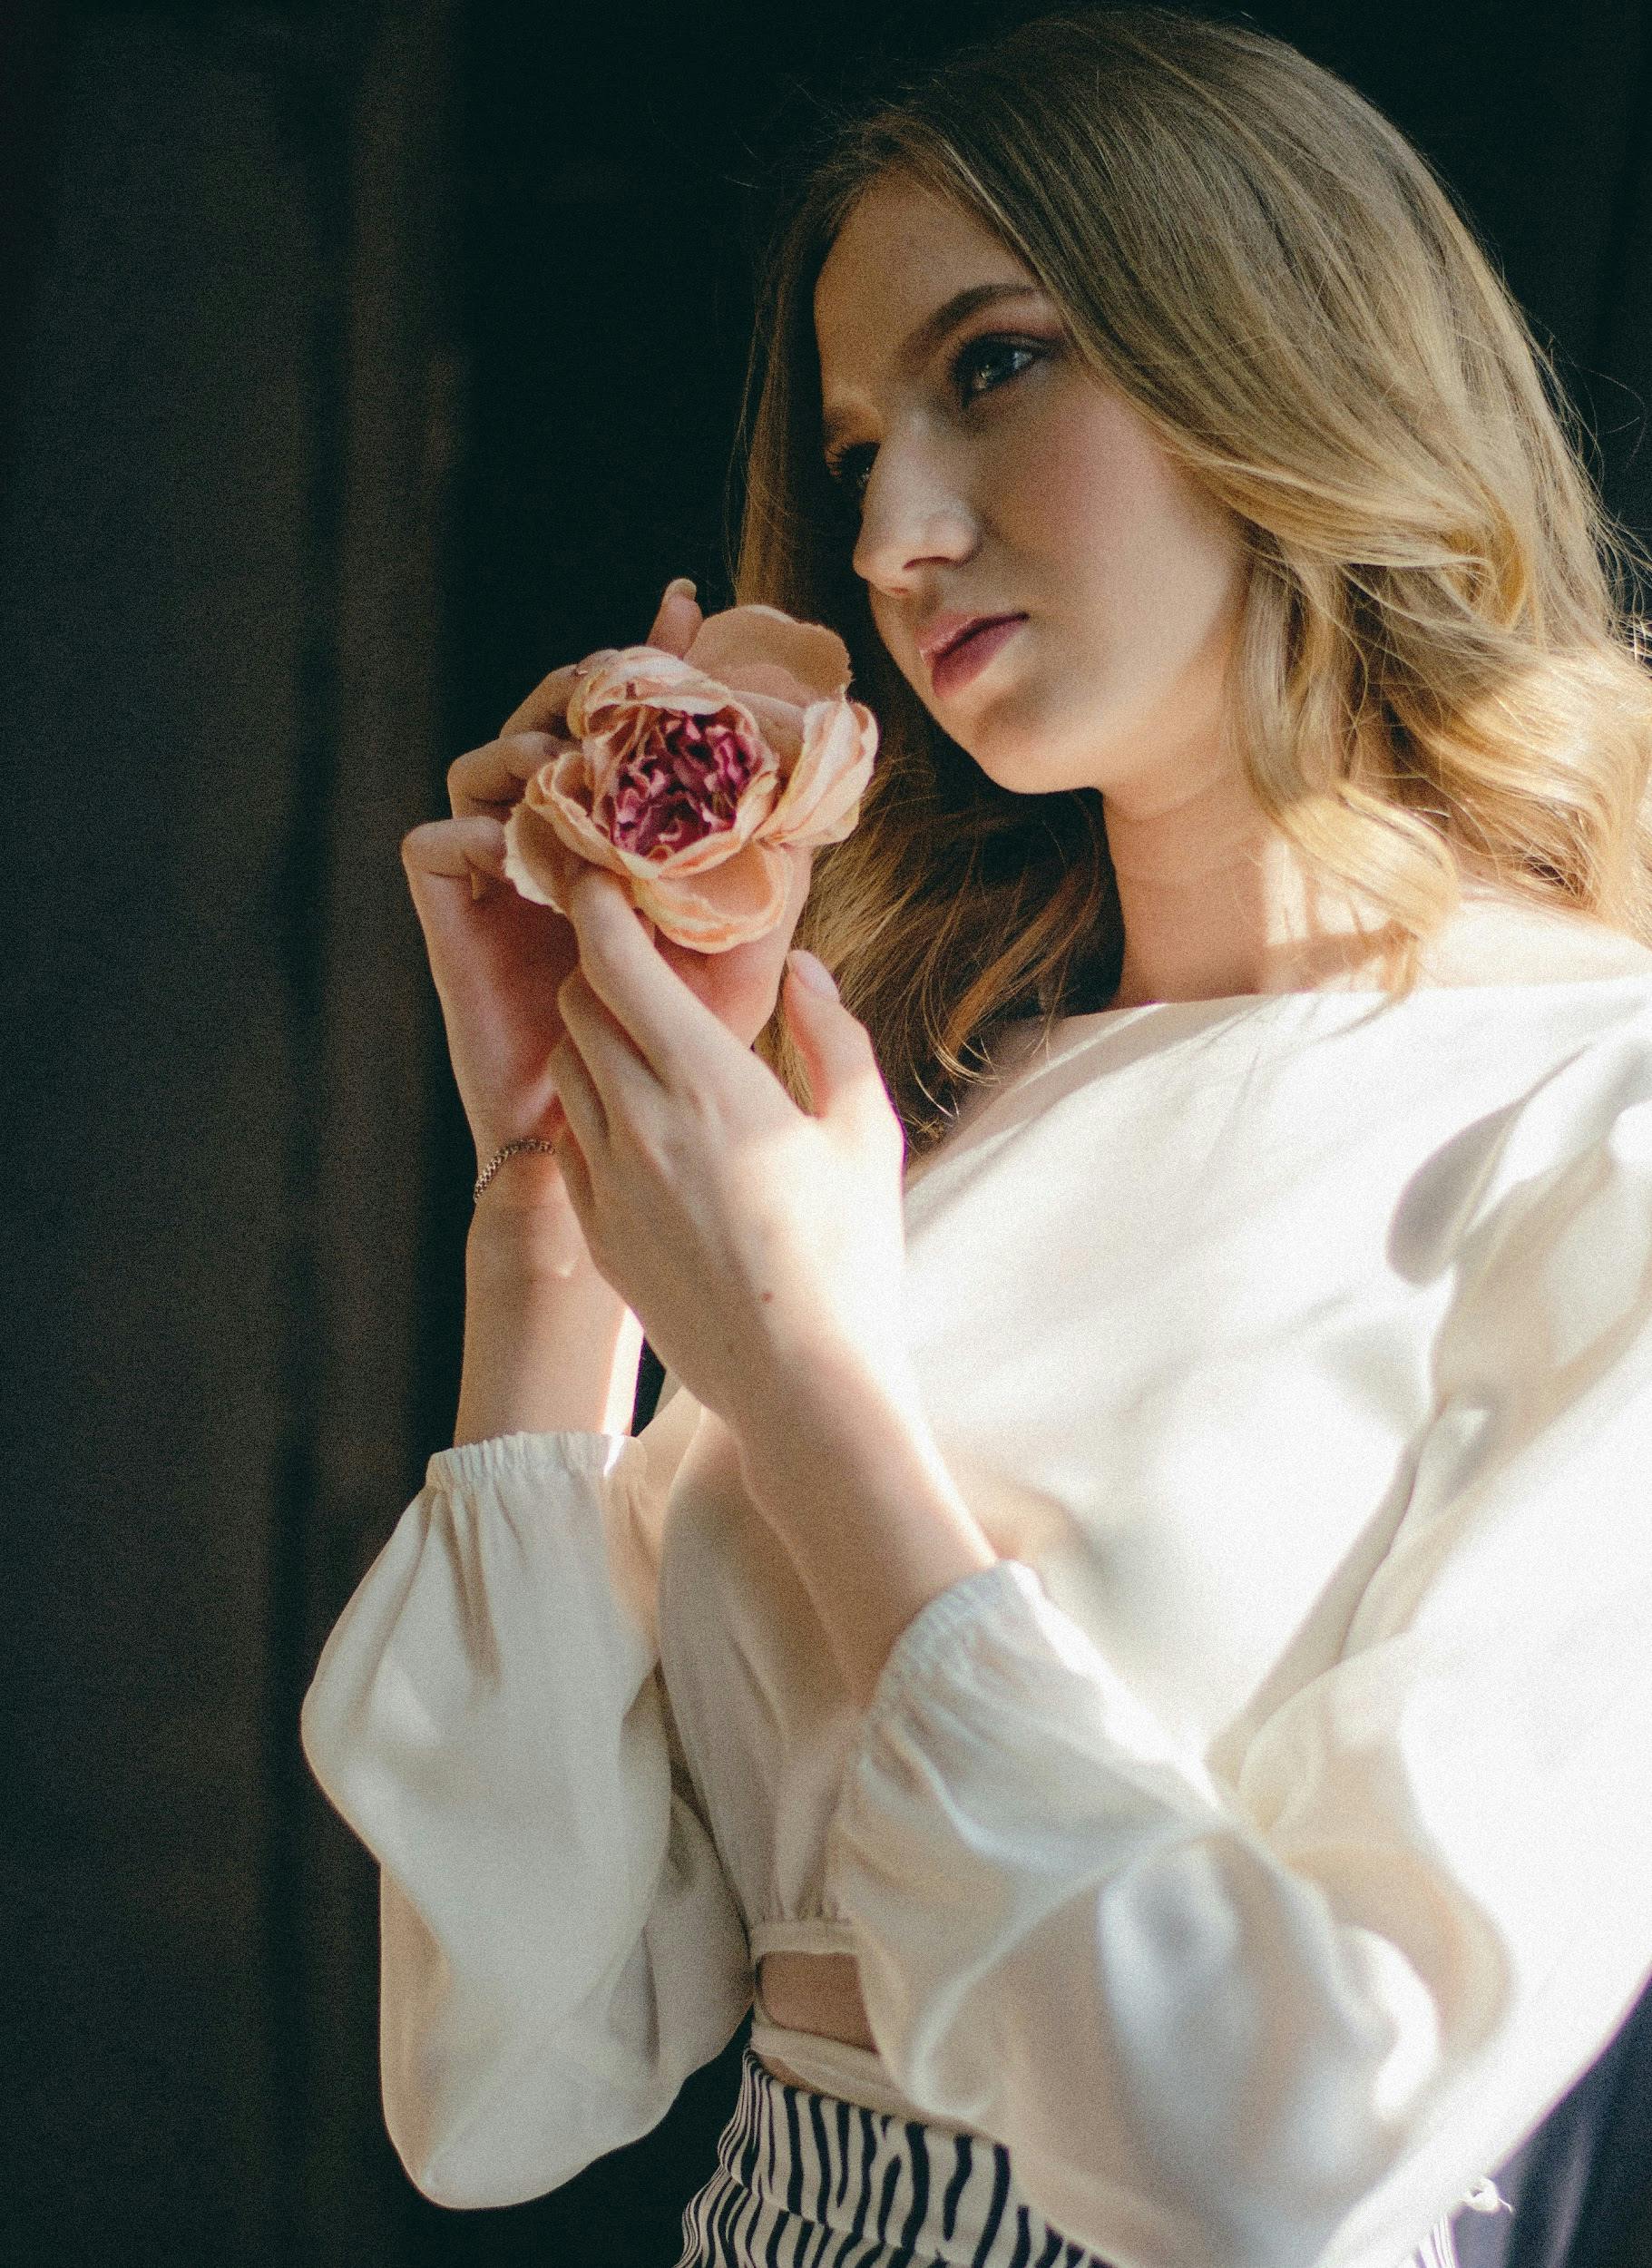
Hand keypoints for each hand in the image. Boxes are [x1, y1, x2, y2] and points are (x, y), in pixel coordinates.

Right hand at [399, 579, 814, 1219]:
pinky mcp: (449, 916)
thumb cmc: (674, 1046)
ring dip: (529, 750)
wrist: (605, 1133)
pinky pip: (435, 842)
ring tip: (575, 765)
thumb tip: (814, 804)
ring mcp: (496, 873)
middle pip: (545, 719)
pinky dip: (478, 831)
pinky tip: (532, 849)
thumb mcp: (743, 949)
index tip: (690, 601)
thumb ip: (770, 877)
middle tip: (621, 683)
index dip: (652, 651)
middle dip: (581, 687)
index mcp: (615, 831)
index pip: (627, 721)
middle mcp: (551, 837)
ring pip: (483, 765)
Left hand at [545, 863, 911, 1443]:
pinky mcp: (597, 1231)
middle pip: (578, 1005)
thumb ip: (833, 1033)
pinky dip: (592, 1110)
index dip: (598, 909)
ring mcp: (609, 1180)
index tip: (600, 880)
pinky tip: (642, 1124)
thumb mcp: (864, 1131)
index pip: (619, 964)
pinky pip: (569, 1140)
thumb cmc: (849, 1255)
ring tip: (645, 1044)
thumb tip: (801, 969)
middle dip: (600, 970)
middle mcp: (641, 1121)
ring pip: (565, 1068)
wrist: (801, 1382)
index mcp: (709, 1083)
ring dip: (593, 1038)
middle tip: (638, 961)